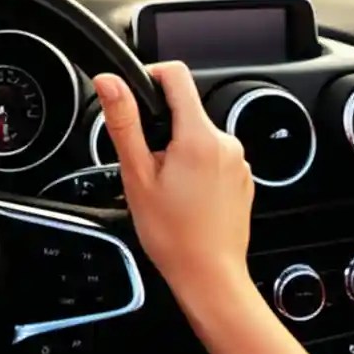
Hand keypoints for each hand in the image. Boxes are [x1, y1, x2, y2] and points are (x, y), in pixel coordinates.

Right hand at [93, 62, 254, 294]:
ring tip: (167, 190)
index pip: (177, 76)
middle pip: (186, 112)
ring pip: (199, 138)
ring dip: (179, 152)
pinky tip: (186, 199)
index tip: (136, 95)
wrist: (209, 277)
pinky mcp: (242, 179)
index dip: (151, 76)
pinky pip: (214, 159)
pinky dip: (197, 170)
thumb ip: (124, 123)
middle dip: (162, 131)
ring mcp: (238, 161)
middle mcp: (226, 142)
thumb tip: (110, 83)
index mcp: (199, 136)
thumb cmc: (174, 235)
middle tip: (148, 168)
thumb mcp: (137, 176)